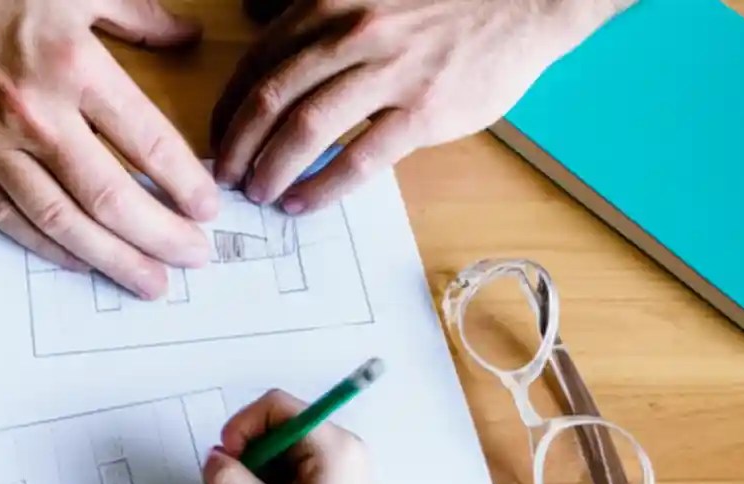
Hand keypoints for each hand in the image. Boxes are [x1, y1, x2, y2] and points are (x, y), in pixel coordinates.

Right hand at [0, 0, 220, 298]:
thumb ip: (138, 13)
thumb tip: (188, 36)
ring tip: (148, 282)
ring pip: (58, 218)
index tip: (207, 211)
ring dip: (110, 258)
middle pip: (109, 196)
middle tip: (193, 261)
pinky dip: (43, 244)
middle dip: (159, 237)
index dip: (184, 184)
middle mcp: (34, 112)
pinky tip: (79, 260)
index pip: (147, 142)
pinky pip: (2, 214)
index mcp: (74, 65)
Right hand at [202, 390, 403, 483]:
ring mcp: (335, 467)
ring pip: (278, 453)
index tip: (227, 464)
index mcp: (329, 443)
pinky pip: (289, 473)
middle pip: (274, 428)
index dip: (241, 427)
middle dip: (247, 458)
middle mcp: (336, 446)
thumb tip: (212, 460)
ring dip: (256, 477)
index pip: (274, 406)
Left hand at [211, 0, 621, 213]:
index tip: (218, 138)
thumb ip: (312, 9)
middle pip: (270, 99)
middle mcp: (351, 35)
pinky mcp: (422, 112)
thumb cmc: (443, 2)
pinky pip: (356, 159)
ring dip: (270, 169)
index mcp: (330, 5)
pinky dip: (320, 187)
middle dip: (237, 146)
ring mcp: (388, 74)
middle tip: (224, 178)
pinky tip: (301, 203)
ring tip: (257, 194)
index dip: (228, 109)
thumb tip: (255, 20)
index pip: (257, 63)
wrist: (525, 2)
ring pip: (305, 129)